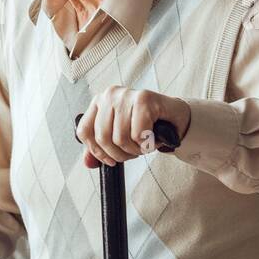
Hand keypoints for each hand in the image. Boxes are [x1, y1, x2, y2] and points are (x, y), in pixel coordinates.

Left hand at [75, 85, 189, 167]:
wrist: (174, 117)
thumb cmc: (145, 125)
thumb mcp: (118, 136)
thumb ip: (100, 148)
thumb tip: (88, 163)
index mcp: (99, 102)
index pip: (84, 131)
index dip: (96, 151)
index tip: (109, 160)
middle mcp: (109, 95)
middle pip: (102, 137)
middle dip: (119, 154)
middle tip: (133, 153)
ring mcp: (126, 95)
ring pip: (120, 138)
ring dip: (135, 150)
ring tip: (144, 145)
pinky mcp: (144, 99)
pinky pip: (138, 134)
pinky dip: (147, 144)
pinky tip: (152, 139)